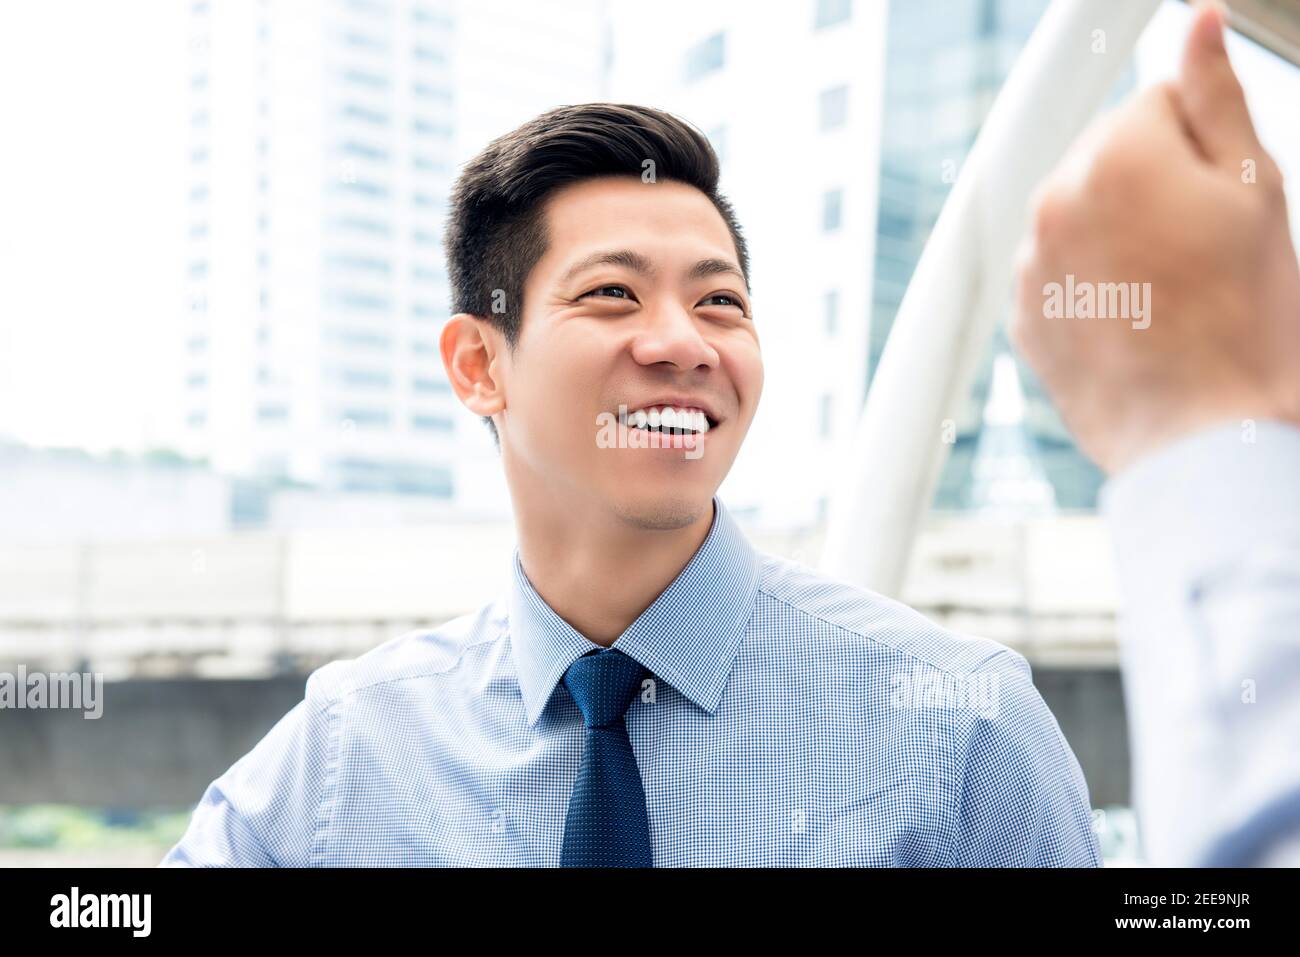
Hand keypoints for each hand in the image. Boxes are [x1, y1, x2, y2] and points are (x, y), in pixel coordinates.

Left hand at [1009, 2, 1299, 474]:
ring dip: (1117, 234)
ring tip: (1170, 292)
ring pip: (1080, 216)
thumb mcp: (1256, 192)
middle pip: (1107, 157)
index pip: (1154, 103)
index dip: (1201, 146)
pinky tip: (1137, 319)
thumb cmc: (1245, 322)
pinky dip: (1090, 283)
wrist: (1206, 437)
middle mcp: (1052, 206)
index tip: (1221, 197)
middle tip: (1200, 250)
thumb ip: (1215, 96)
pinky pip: (1058, 273)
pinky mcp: (1022, 319)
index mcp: (1111, 158)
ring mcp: (1030, 267)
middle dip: (1151, 184)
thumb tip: (1196, 22)